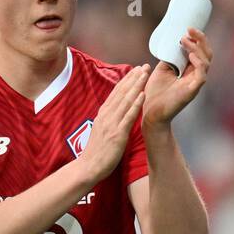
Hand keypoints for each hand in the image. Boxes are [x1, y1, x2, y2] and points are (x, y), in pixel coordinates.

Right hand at [78, 64, 147, 183]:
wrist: (88, 167)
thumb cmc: (96, 151)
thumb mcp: (101, 130)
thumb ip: (109, 118)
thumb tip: (117, 110)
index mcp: (103, 113)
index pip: (116, 92)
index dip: (127, 80)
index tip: (136, 70)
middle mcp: (107, 115)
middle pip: (122, 92)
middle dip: (134, 78)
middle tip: (144, 66)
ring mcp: (112, 124)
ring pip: (126, 100)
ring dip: (136, 86)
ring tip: (145, 74)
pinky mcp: (117, 134)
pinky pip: (128, 117)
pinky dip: (135, 104)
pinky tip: (143, 94)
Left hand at [142, 28, 211, 126]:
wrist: (149, 113)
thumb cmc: (155, 93)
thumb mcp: (162, 69)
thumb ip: (169, 57)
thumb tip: (171, 42)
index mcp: (190, 71)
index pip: (201, 52)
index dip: (198, 39)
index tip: (187, 29)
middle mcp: (195, 76)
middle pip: (207, 54)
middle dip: (201, 39)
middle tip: (189, 30)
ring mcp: (195, 84)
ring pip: (206, 62)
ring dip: (196, 49)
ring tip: (184, 41)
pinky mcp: (191, 92)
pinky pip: (202, 76)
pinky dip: (199, 64)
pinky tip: (191, 56)